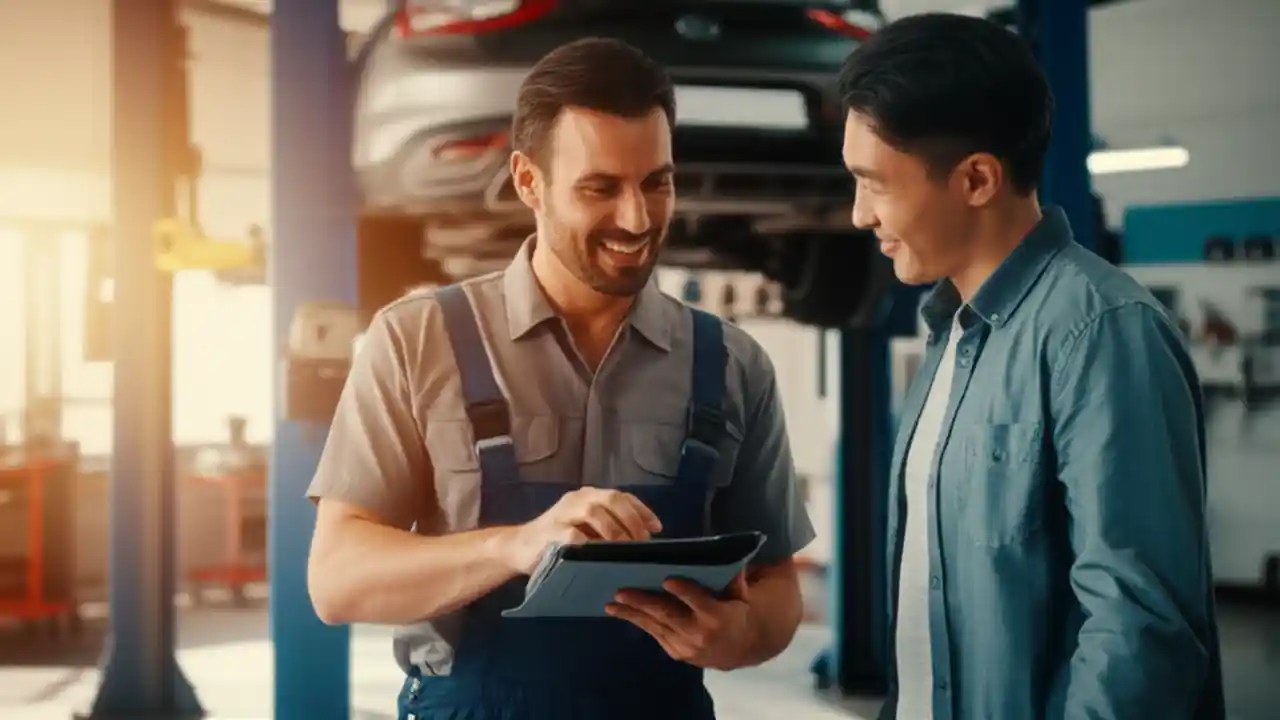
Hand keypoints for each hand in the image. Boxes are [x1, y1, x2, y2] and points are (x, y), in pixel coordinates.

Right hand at [502, 487, 661, 574]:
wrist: (518, 548)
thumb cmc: (558, 542)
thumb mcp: (586, 530)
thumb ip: (609, 529)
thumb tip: (644, 540)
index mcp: (589, 496)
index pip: (622, 496)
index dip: (642, 511)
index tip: (657, 529)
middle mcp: (578, 498)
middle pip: (612, 499)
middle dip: (632, 520)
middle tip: (642, 542)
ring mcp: (563, 513)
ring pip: (595, 512)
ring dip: (615, 531)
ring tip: (626, 548)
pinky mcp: (550, 531)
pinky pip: (573, 534)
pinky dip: (589, 543)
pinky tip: (600, 555)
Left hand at [606, 571, 755, 670]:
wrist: (735, 650)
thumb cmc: (735, 614)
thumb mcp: (740, 596)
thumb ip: (733, 579)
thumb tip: (727, 555)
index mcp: (717, 616)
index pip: (698, 602)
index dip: (684, 591)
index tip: (666, 580)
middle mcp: (698, 633)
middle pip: (668, 614)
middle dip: (643, 602)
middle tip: (621, 591)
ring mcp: (684, 645)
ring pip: (655, 625)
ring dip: (631, 613)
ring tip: (611, 604)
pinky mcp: (674, 651)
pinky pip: (653, 633)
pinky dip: (637, 621)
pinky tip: (620, 611)